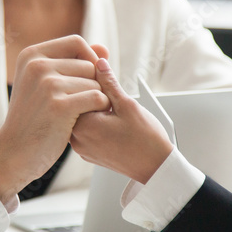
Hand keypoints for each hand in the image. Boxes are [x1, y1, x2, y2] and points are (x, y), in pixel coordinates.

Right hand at [0, 36, 109, 202]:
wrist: (14, 152)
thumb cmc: (33, 119)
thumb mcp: (45, 84)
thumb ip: (74, 63)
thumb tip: (103, 49)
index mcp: (31, 55)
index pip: (76, 42)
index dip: (89, 59)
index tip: (87, 79)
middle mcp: (37, 65)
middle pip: (89, 64)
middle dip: (93, 84)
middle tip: (80, 104)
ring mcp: (48, 84)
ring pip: (95, 82)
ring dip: (95, 100)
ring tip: (78, 114)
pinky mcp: (59, 105)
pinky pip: (97, 98)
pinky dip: (99, 110)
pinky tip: (87, 120)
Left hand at [71, 59, 172, 184]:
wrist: (155, 168)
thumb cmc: (145, 140)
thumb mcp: (128, 104)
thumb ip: (109, 82)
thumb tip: (99, 63)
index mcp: (83, 126)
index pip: (76, 93)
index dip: (92, 84)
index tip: (108, 85)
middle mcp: (77, 139)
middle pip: (77, 106)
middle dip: (93, 97)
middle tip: (114, 98)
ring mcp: (82, 149)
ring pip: (82, 119)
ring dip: (95, 110)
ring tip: (115, 112)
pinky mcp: (89, 154)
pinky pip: (87, 132)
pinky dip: (97, 124)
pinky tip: (113, 124)